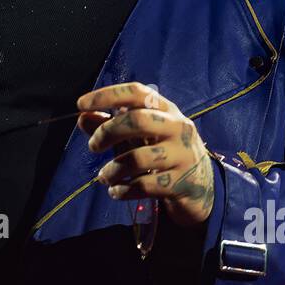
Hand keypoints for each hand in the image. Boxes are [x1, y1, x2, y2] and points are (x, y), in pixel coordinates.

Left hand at [76, 82, 216, 228]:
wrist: (203, 188)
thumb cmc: (164, 154)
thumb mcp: (140, 137)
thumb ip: (110, 126)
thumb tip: (82, 118)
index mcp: (167, 110)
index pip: (138, 93)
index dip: (108, 95)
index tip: (81, 104)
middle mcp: (177, 127)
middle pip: (137, 121)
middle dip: (107, 132)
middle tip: (93, 147)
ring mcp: (182, 155)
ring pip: (137, 158)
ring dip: (112, 170)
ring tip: (105, 177)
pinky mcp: (182, 183)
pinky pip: (144, 186)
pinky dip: (123, 190)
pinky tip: (116, 192)